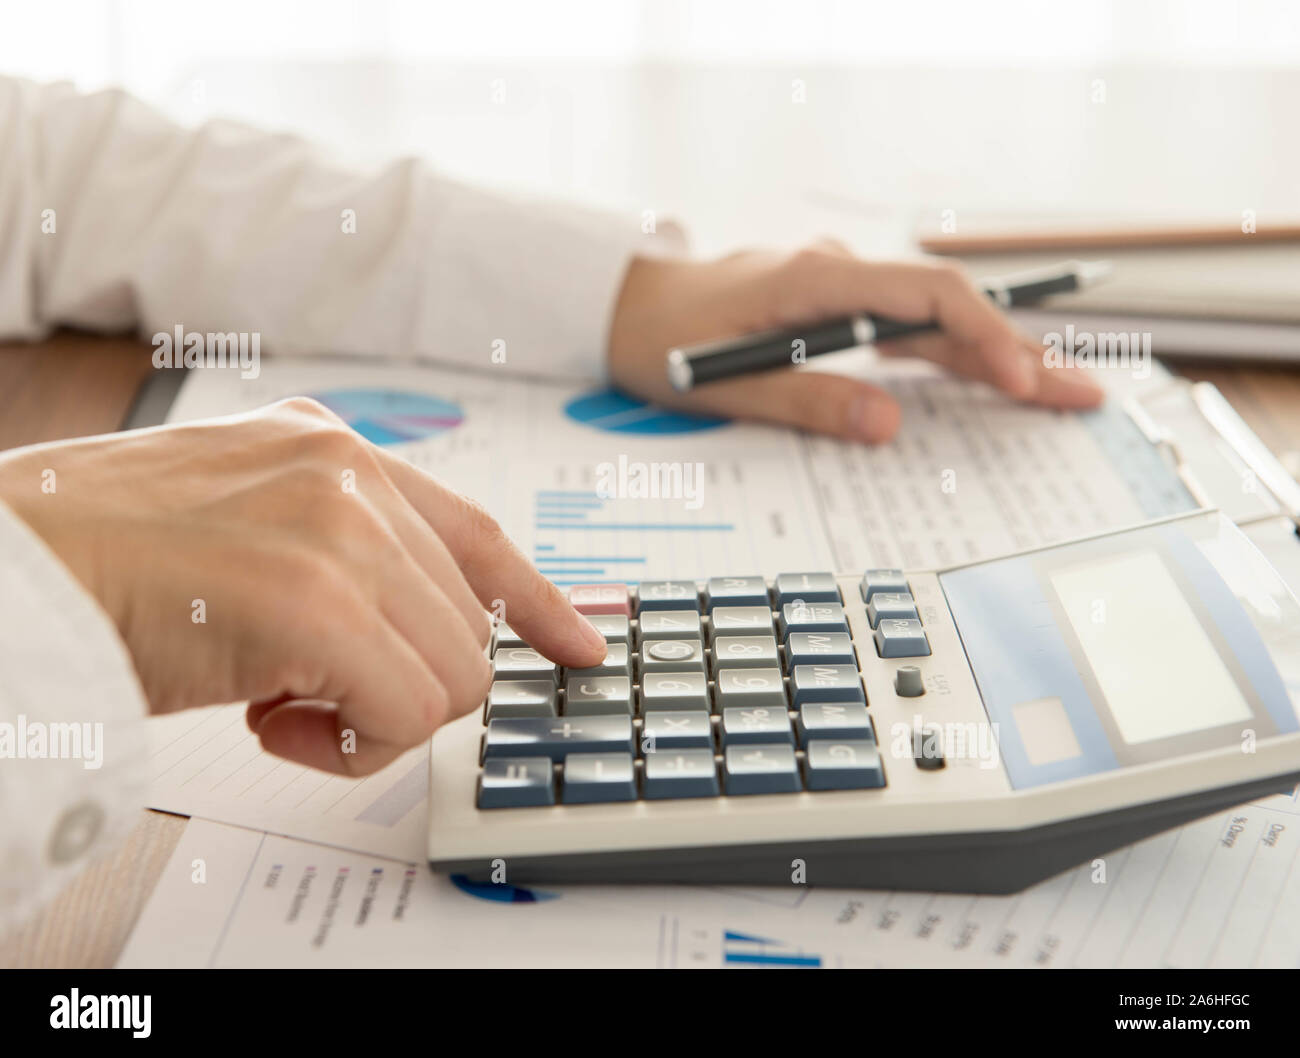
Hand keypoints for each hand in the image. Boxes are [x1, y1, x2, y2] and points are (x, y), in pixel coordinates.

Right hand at [0, 398, 606, 773]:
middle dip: (404, 685)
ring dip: (370, 717)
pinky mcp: (316, 602)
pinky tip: (265, 720)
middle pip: (467, 626)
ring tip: (274, 700)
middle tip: (305, 693)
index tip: (578, 645)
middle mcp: (348, 476)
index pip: (477, 535)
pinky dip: (345, 746)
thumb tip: (419, 632)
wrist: (6, 570)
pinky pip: (404, 713)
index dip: (538, 602)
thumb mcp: (245, 527)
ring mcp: (337, 531)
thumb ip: (341, 554)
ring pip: (451, 675)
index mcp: (332, 451)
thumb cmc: (107, 562)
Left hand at [608, 244, 1103, 442]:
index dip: (982, 336)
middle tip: (1082, 395)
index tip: (1020, 380)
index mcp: (814, 280)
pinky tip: (995, 383)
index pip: (925, 295)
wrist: (629, 308)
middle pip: (948, 309)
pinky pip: (910, 331)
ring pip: (937, 321)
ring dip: (997, 357)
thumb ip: (806, 401)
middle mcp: (839, 275)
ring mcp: (843, 289)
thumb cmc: (665, 341)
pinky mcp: (840, 309)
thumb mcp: (723, 383)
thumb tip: (888, 425)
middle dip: (1017, 352)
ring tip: (1061, 393)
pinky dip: (955, 358)